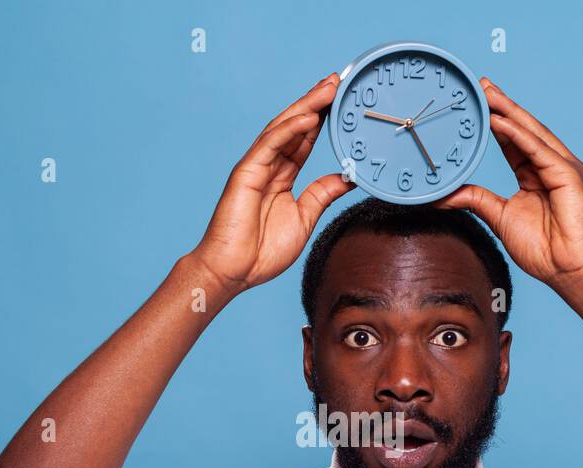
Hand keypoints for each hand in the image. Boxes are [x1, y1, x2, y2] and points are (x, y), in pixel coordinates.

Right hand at [189, 72, 355, 296]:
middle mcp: (269, 166)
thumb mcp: (305, 219)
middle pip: (295, 126)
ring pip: (284, 128)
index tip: (342, 102)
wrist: (235, 272)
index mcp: (282, 177)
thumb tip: (347, 177)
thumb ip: (323, 194)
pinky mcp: (246, 172)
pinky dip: (290, 128)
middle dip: (316, 103)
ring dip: (307, 106)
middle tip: (337, 81)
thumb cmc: (262, 252)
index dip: (322, 120)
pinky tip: (309, 116)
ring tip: (328, 88)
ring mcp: (256, 166)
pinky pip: (270, 144)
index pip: (305, 141)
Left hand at [432, 78, 582, 294]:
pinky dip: (517, 134)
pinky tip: (499, 121)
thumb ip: (475, 199)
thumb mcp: (499, 217)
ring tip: (487, 92)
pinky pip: (537, 149)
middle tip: (480, 85)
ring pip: (531, 132)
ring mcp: (562, 167)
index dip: (496, 122)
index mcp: (537, 175)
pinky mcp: (568, 174)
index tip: (477, 105)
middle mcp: (552, 166)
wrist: (569, 270)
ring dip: (508, 111)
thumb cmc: (543, 250)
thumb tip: (444, 195)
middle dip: (502, 106)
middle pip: (523, 129)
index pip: (514, 141)